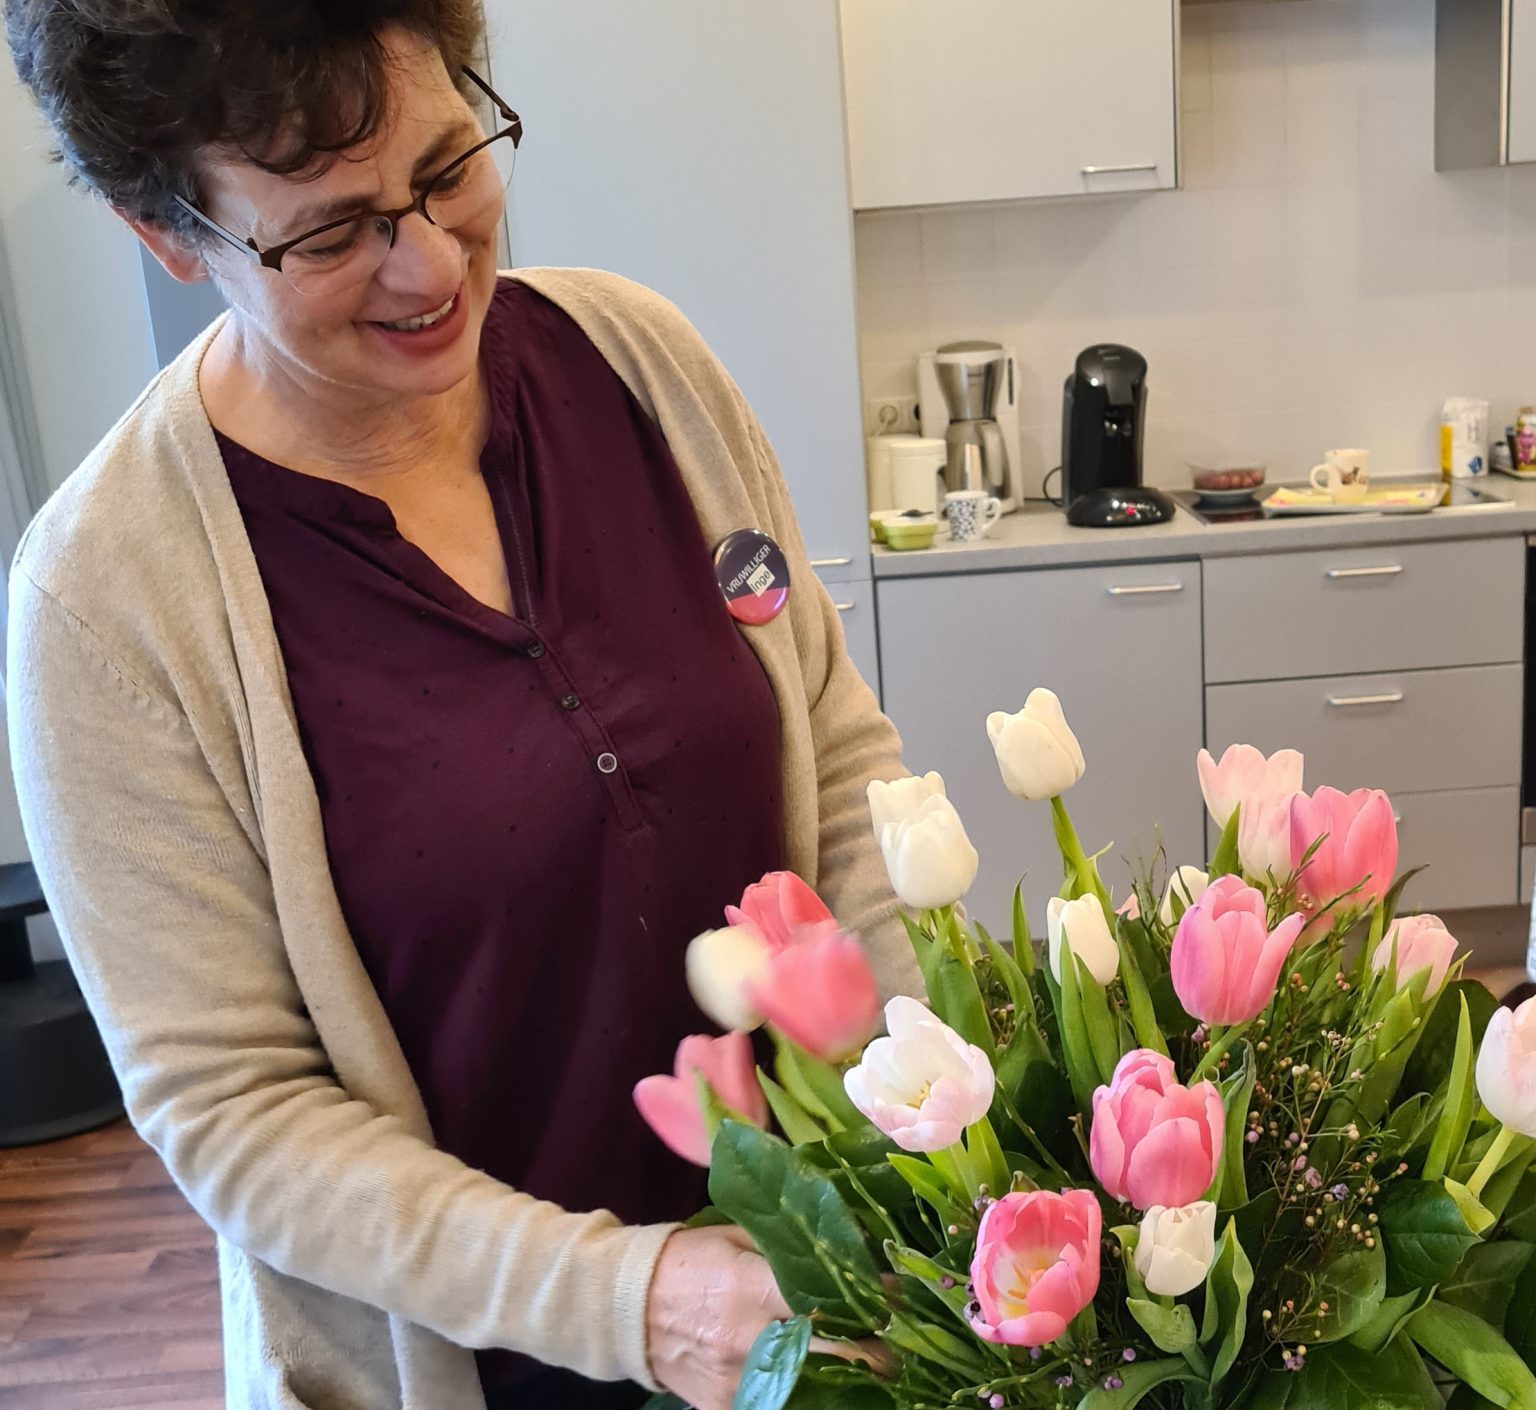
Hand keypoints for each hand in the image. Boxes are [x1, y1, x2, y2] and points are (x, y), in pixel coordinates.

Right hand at [645, 1225, 888, 1409]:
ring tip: (876, 1374)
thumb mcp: (738, 1234)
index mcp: (752, 1287)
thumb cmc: (691, 1259)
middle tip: (901, 1347)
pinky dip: (806, 1399)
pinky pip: (778, 1407)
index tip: (900, 1302)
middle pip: (836, 1355)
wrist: (628, 1306)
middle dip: (878, 1355)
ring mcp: (739, 1382)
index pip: (831, 1299)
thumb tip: (856, 1241)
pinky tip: (829, 1392)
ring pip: (815, 1392)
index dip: (874, 1304)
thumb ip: (792, 1240)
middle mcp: (750, 1339)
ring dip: (849, 1384)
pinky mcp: (727, 1408)